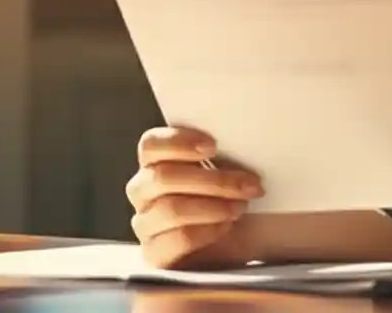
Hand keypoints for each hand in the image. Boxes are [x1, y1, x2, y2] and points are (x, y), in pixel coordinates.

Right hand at [127, 127, 265, 268]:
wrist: (238, 244)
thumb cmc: (229, 198)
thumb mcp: (228, 171)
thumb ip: (222, 154)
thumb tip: (241, 138)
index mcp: (156, 163)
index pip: (151, 145)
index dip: (178, 142)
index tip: (213, 146)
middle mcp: (144, 192)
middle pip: (162, 177)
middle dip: (213, 179)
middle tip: (248, 184)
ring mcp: (146, 224)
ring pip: (171, 208)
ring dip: (214, 206)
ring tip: (240, 206)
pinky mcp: (154, 254)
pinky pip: (178, 239)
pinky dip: (207, 231)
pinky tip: (225, 226)